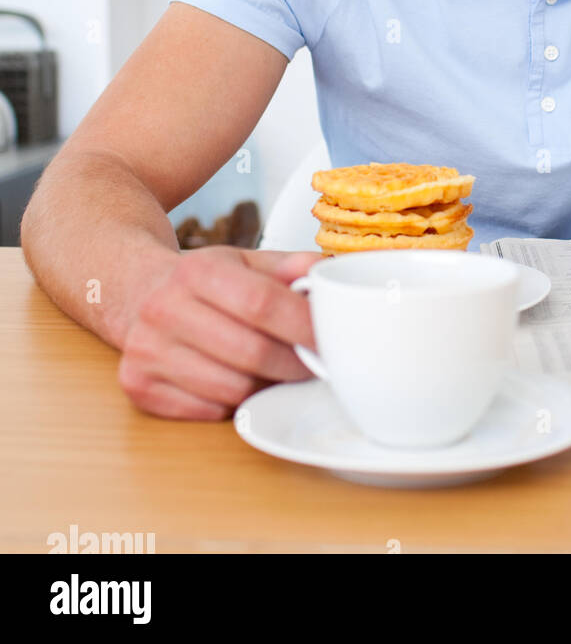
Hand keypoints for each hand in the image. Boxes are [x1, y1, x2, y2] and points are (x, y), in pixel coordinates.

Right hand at [118, 246, 326, 419]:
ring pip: (232, 388)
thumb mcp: (245, 260)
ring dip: (267, 387)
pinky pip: (207, 410)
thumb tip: (326, 273)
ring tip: (281, 374)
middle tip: (316, 365)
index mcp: (197, 270)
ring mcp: (147, 350)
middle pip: (250, 352)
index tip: (331, 339)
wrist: (138, 293)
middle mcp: (164, 308)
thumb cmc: (205, 281)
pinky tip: (244, 383)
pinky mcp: (138, 385)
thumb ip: (289, 267)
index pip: (262, 303)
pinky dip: (235, 404)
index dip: (303, 326)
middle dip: (294, 364)